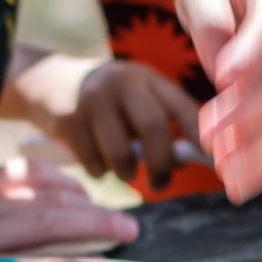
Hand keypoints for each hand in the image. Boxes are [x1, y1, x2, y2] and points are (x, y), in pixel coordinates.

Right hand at [52, 60, 203, 189]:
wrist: (49, 82)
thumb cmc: (109, 103)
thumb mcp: (136, 99)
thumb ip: (162, 124)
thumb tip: (186, 162)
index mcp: (148, 78)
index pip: (183, 107)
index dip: (201, 136)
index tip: (212, 161)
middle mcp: (123, 82)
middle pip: (154, 128)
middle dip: (162, 164)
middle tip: (161, 184)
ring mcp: (94, 99)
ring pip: (121, 152)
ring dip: (127, 173)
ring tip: (125, 172)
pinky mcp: (69, 120)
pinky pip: (94, 162)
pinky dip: (100, 172)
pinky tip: (98, 163)